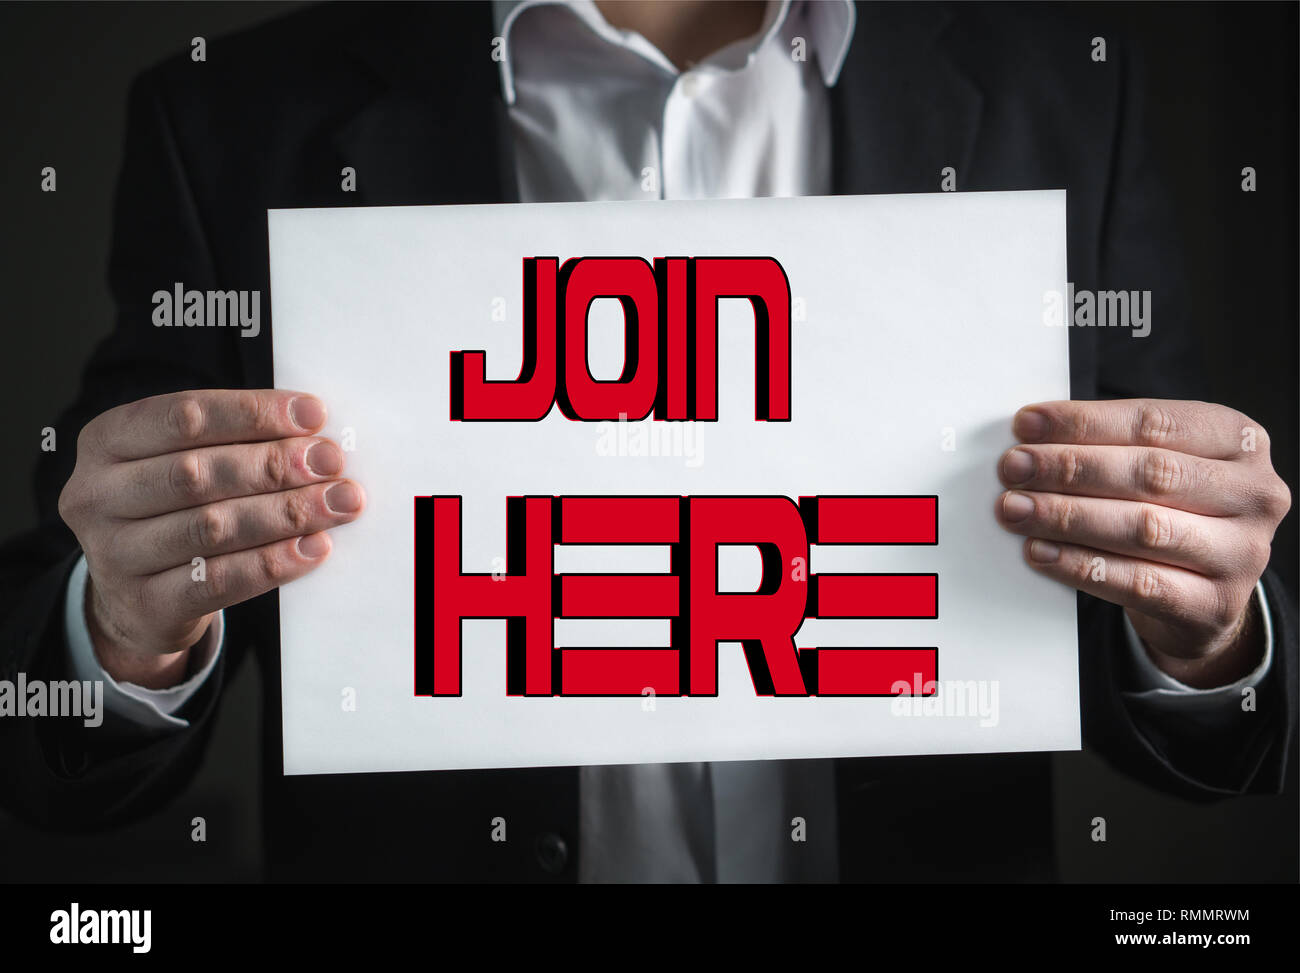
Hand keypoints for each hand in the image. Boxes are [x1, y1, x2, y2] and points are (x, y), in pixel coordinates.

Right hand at [58, 389, 364, 687]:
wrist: (135, 599)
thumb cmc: (174, 511)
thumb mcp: (181, 463)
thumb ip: (234, 442)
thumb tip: (315, 434)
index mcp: (107, 441)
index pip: (185, 417)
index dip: (254, 413)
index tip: (314, 415)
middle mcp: (98, 495)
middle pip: (198, 472)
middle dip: (275, 464)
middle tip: (331, 462)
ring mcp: (115, 554)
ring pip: (213, 527)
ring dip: (286, 512)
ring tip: (339, 502)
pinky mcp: (147, 604)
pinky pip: (219, 581)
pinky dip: (274, 562)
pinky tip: (315, 547)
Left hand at [995, 398, 1289, 687]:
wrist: (1204, 597)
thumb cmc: (1170, 512)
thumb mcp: (1159, 467)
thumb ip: (1109, 446)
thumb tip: (1030, 436)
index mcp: (1240, 440)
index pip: (1155, 422)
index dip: (1084, 422)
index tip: (1026, 424)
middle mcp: (1255, 492)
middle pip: (1150, 473)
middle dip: (1069, 468)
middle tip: (1014, 467)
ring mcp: (1243, 552)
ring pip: (1143, 528)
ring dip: (1067, 516)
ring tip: (1016, 509)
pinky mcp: (1217, 604)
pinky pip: (1137, 582)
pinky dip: (1081, 565)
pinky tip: (1040, 552)